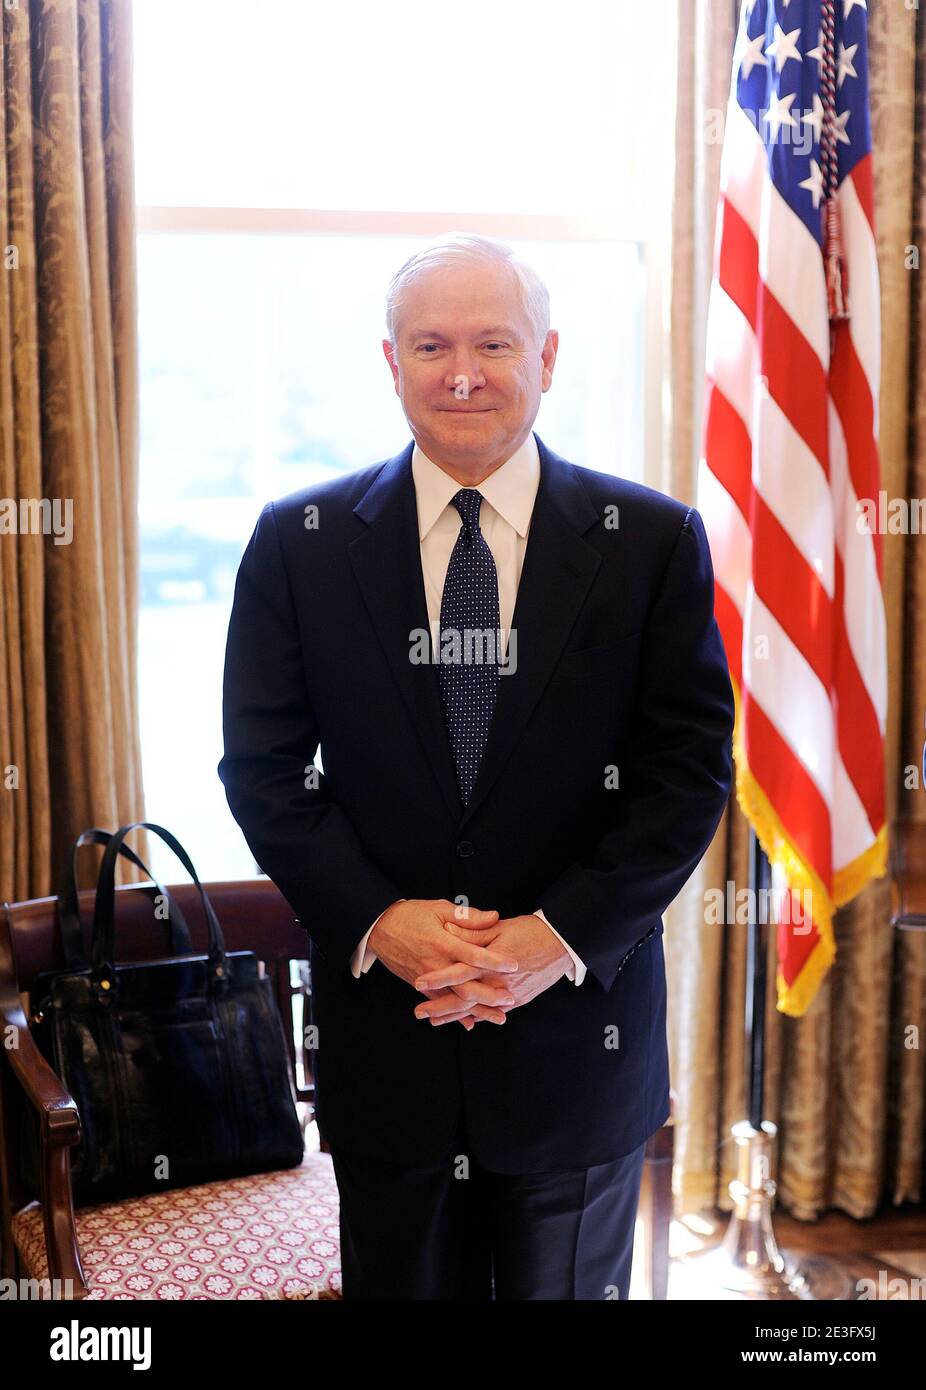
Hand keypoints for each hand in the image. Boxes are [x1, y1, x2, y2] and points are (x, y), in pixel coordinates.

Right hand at [369, 899, 518, 1029]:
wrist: (378, 928)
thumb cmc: (410, 915)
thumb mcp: (439, 908)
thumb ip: (468, 916)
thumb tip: (494, 916)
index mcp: (443, 942)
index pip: (473, 955)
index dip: (494, 961)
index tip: (514, 965)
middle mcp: (436, 964)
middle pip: (466, 984)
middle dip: (489, 994)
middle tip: (511, 998)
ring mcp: (427, 978)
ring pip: (455, 999)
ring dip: (477, 1009)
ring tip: (499, 1017)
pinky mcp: (418, 986)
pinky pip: (439, 1003)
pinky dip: (454, 1015)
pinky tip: (470, 1023)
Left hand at [413, 914, 571, 1023]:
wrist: (561, 943)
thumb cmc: (529, 931)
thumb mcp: (498, 927)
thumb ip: (472, 932)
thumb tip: (447, 930)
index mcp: (492, 961)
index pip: (459, 972)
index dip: (438, 979)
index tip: (418, 982)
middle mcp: (499, 982)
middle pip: (464, 999)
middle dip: (439, 1007)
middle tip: (419, 1013)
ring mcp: (510, 995)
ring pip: (477, 1010)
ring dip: (454, 1016)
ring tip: (434, 1020)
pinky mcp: (518, 1000)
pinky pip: (493, 1012)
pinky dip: (477, 1016)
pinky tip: (463, 1020)